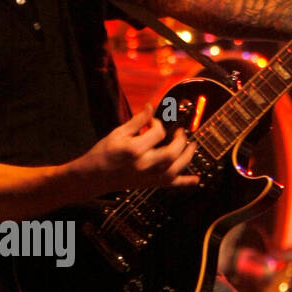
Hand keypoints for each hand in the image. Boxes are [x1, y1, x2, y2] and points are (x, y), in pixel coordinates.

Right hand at [80, 107, 199, 194]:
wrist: (94, 177)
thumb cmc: (104, 153)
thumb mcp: (117, 133)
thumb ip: (137, 121)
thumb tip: (151, 106)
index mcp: (134, 150)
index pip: (157, 133)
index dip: (158, 123)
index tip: (152, 121)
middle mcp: (144, 165)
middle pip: (171, 152)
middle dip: (180, 140)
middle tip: (181, 132)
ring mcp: (148, 177)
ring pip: (175, 169)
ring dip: (187, 156)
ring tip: (192, 145)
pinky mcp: (149, 184)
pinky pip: (170, 184)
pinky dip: (185, 182)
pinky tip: (197, 179)